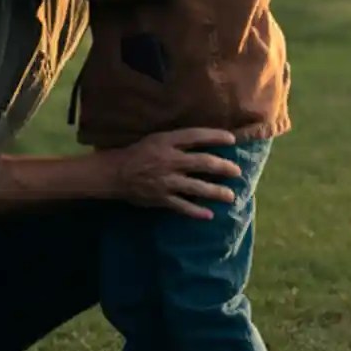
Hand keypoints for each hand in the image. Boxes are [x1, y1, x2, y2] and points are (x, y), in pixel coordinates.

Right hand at [107, 128, 241, 219]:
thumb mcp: (155, 139)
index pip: (195, 136)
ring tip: (230, 196)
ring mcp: (166, 180)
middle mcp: (169, 160)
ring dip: (216, 191)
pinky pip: (182, 206)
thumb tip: (201, 141)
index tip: (231, 138)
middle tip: (236, 171)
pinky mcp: (161, 198)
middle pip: (203, 162)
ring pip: (197, 186)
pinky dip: (196, 211)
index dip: (215, 136)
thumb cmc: (136, 153)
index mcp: (166, 142)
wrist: (114, 173)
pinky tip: (209, 215)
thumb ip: (176, 141)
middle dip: (223, 167)